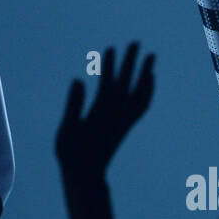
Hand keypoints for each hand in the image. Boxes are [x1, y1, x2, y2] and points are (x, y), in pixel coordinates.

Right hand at [56, 43, 154, 182]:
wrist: (86, 177)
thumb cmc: (71, 154)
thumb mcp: (67, 130)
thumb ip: (73, 105)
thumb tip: (78, 81)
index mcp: (101, 116)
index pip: (108, 86)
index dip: (109, 66)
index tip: (111, 48)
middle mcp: (117, 116)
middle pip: (127, 84)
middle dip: (130, 62)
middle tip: (136, 41)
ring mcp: (124, 121)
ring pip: (140, 94)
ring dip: (145, 73)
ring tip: (150, 56)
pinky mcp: (127, 125)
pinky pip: (142, 106)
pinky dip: (147, 91)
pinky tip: (149, 80)